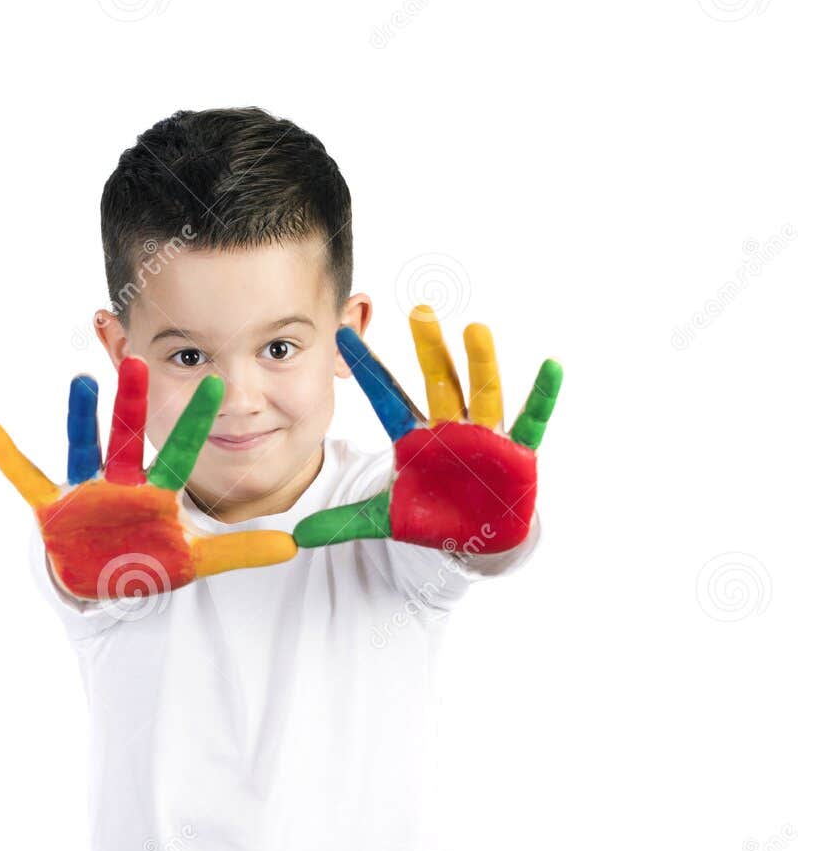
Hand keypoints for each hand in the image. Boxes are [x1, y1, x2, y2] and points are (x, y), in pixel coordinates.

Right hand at [0, 358, 295, 599]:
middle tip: (139, 358)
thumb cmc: (149, 558)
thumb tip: (295, 546)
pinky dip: (8, 458)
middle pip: (129, 436)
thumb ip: (241, 551)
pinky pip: (28, 478)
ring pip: (82, 447)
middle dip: (133, 402)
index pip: (182, 450)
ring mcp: (87, 490)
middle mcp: (122, 480)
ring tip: (78, 383)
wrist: (106, 577)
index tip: (216, 384)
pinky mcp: (54, 506)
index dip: (197, 421)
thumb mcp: (197, 559)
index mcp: (158, 489)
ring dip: (79, 420)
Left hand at [293, 305, 561, 556]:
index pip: (386, 396)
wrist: (480, 538)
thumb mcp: (387, 518)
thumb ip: (345, 521)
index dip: (367, 369)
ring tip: (475, 329)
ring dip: (481, 364)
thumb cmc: (437, 515)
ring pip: (483, 393)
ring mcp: (485, 436)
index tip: (341, 334)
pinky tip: (551, 366)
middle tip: (418, 312)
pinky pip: (533, 419)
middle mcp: (450, 427)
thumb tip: (297, 534)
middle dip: (429, 350)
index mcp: (415, 437)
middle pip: (439, 382)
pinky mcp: (517, 451)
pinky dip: (543, 395)